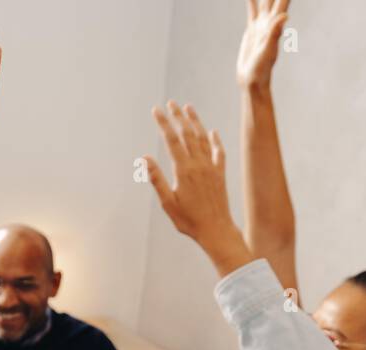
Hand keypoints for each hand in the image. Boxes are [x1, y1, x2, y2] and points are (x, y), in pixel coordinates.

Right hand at [146, 102, 252, 274]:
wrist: (217, 230)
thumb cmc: (189, 221)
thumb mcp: (168, 203)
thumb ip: (157, 179)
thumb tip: (145, 158)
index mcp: (184, 170)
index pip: (172, 140)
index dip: (163, 123)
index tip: (156, 110)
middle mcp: (199, 165)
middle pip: (188, 134)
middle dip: (178, 117)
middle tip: (171, 103)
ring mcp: (212, 168)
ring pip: (203, 139)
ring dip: (195, 122)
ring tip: (188, 108)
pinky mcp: (220, 174)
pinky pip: (218, 152)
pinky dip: (215, 140)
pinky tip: (212, 132)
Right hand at [237, 0, 291, 90]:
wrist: (252, 80)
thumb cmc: (261, 70)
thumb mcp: (268, 51)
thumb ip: (275, 33)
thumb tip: (285, 16)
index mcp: (274, 23)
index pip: (283, 0)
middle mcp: (270, 20)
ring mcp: (262, 23)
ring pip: (265, 0)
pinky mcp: (253, 28)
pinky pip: (253, 8)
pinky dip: (252, 0)